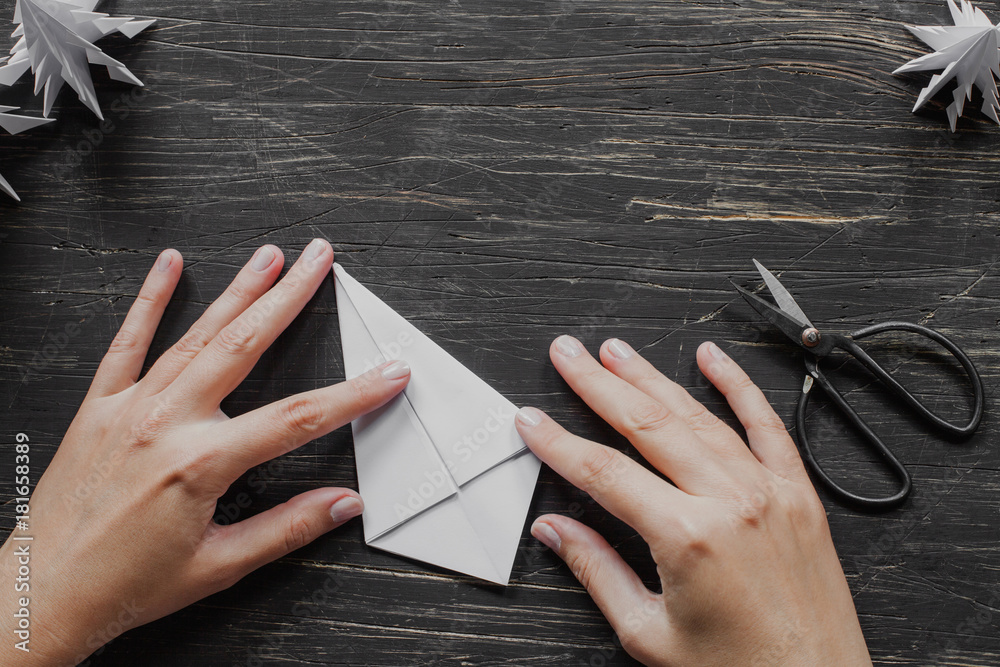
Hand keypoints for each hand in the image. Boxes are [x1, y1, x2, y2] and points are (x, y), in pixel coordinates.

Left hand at [0, 240, 409, 665]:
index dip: (353, 394)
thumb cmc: (125, 585)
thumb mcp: (220, 566)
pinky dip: (149, 299)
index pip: (298, 418)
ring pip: (196, 334)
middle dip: (290, 297)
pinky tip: (168, 266)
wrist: (43, 593)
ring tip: (270, 256)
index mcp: (200, 463)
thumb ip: (287, 528)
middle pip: (246, 346)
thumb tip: (342, 504)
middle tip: (318, 261)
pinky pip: (127, 341)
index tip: (387, 374)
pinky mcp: (99, 406)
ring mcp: (129, 407)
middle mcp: (165, 422)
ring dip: (238, 290)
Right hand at [515, 335, 871, 665]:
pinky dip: (737, 386)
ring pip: (698, 415)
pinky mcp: (797, 494)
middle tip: (567, 355)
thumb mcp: (648, 632)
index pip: (603, 472)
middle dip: (597, 384)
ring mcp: (767, 491)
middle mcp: (730, 502)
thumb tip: (555, 530)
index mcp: (688, 538)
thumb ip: (597, 571)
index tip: (532, 421)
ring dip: (651, 377)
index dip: (559, 442)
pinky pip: (766, 424)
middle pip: (646, 425)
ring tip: (615, 352)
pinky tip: (712, 359)